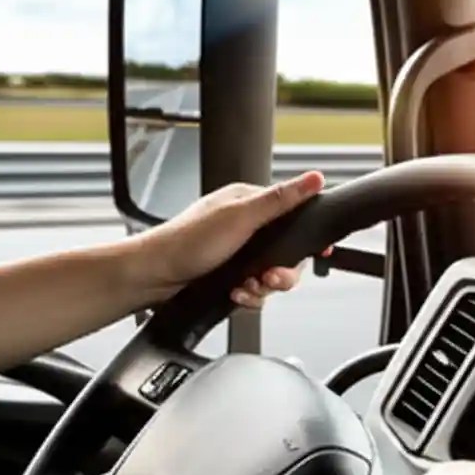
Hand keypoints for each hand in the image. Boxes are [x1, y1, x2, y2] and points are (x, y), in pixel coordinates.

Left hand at [137, 171, 326, 307]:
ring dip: (263, 287)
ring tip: (248, 287)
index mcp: (249, 203)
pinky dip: (249, 295)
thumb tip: (314, 179)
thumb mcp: (240, 217)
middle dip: (282, 271)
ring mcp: (238, 253)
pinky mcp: (230, 276)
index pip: (294, 215)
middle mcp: (245, 227)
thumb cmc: (187, 241)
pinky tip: (236, 293)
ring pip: (271, 275)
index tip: (320, 251)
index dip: (307, 236)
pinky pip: (254, 290)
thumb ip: (280, 200)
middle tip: (271, 277)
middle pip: (286, 253)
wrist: (154, 276)